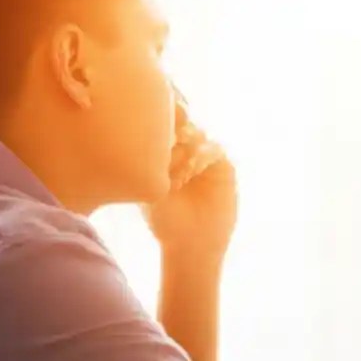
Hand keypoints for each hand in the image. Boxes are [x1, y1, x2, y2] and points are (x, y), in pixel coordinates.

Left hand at [141, 95, 237, 260]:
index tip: (147, 115)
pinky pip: (215, 151)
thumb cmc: (165, 222)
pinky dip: (203, 155)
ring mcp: (204, 157)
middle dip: (175, 120)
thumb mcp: (151, 193)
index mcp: (163, 153)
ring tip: (175, 160)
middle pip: (182, 121)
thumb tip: (137, 142)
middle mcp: (184, 150)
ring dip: (187, 142)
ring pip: (198, 134)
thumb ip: (150, 168)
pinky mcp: (223, 167)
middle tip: (167, 128)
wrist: (193, 245)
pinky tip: (192, 169)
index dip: (159, 117)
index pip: (162, 125)